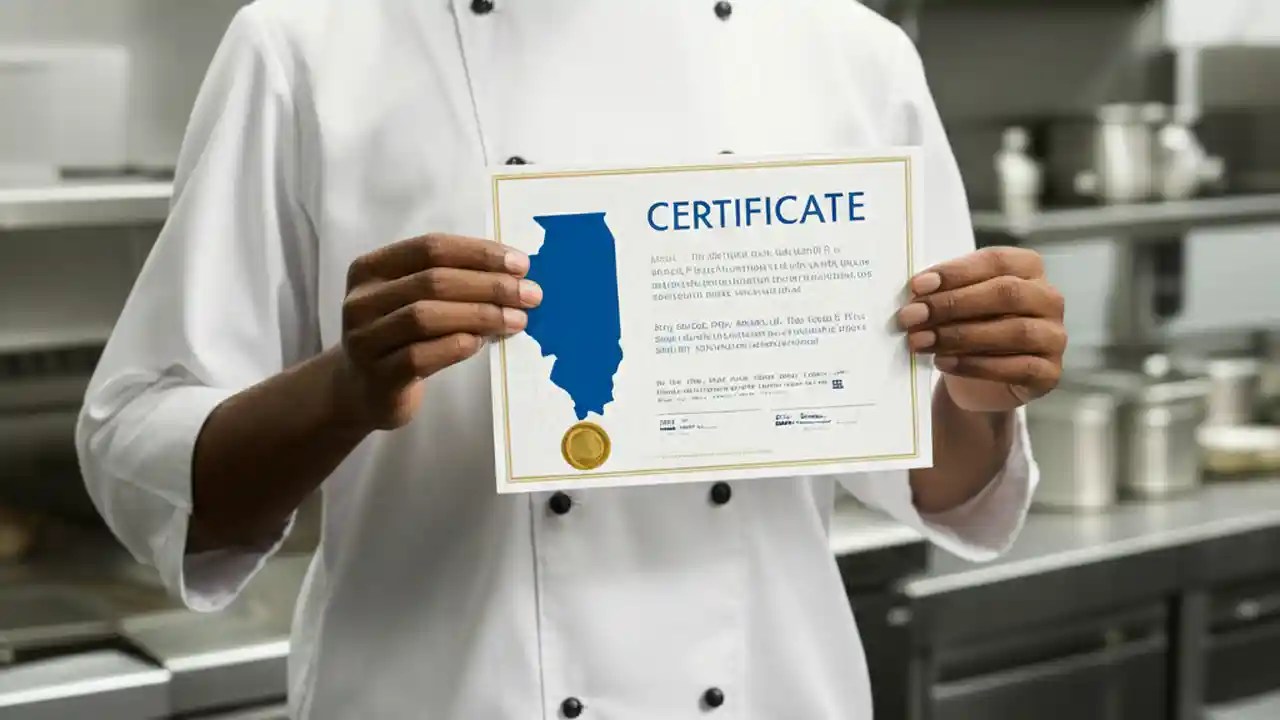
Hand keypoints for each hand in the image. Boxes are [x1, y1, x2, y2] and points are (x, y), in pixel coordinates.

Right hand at [338, 233, 541, 429]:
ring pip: (426, 317)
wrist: (361, 391)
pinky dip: (457, 346)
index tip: (520, 264)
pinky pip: (421, 356)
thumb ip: (450, 282)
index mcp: (371, 269)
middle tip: (529, 294)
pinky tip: (482, 342)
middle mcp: (362, 300)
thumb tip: (514, 274)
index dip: (478, 253)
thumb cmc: (400, 337)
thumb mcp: (412, 300)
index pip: (430, 248)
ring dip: (481, 315)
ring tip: (517, 319)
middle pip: (432, 281)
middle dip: (489, 285)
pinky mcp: (378, 377)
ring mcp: (365, 339)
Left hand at [897, 247, 1066, 412]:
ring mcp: (1054, 336)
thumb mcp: (956, 306)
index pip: (996, 261)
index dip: (956, 272)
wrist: (978, 383)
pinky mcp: (1050, 372)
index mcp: (1029, 269)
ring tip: (921, 342)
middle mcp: (1049, 298)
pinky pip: (1018, 367)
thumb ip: (943, 293)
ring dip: (960, 336)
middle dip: (953, 304)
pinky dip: (975, 365)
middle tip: (913, 316)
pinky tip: (943, 362)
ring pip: (1014, 330)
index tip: (917, 286)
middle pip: (1006, 293)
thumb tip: (915, 295)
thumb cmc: (968, 331)